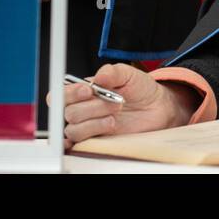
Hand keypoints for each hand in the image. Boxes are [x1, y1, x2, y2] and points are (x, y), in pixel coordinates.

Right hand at [50, 63, 194, 150]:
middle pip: (69, 112)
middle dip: (93, 107)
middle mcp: (83, 109)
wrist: (157, 107)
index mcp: (84, 91)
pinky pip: (78, 146)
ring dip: (95, 123)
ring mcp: (88, 126)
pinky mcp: (96, 141)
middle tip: (116, 103)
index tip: (89, 91)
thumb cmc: (140, 89)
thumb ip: (113, 72)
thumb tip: (99, 77)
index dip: (71, 93)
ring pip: (74, 129)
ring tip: (115, 117)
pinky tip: (96, 135)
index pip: (61, 94)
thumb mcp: (130, 74)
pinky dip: (80, 143)